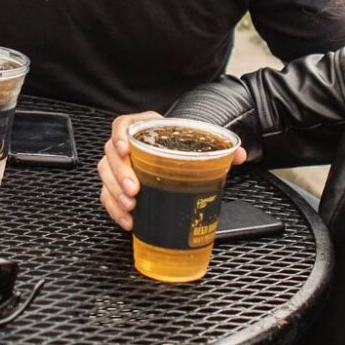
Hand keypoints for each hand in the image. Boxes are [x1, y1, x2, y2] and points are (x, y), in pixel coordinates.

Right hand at [97, 112, 247, 231]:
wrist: (175, 155)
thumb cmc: (179, 146)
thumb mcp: (196, 142)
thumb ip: (217, 146)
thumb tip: (238, 154)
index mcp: (143, 127)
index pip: (122, 125)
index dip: (119, 136)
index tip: (125, 149)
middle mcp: (126, 144)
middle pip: (111, 154)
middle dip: (120, 174)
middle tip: (134, 190)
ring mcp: (119, 165)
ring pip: (106, 175)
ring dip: (115, 192)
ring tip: (131, 207)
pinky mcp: (117, 186)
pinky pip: (107, 195)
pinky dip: (114, 209)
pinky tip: (128, 220)